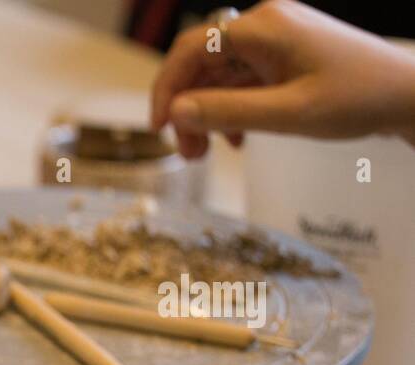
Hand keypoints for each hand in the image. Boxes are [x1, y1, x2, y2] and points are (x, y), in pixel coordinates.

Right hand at [151, 0, 414, 157]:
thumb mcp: (289, 114)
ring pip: (219, 76)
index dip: (167, 87)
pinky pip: (241, 80)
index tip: (159, 127)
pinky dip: (231, 109)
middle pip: (202, 64)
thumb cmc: (359, 99)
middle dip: (189, 108)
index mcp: (264, 28)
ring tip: (209, 152)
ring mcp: (275, 39)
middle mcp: (265, 25)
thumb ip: (229, 112)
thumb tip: (176, 112)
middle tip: (190, 153)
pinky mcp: (284, 55)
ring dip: (208, 114)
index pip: (192, 49)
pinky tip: (239, 137)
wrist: (408, 95)